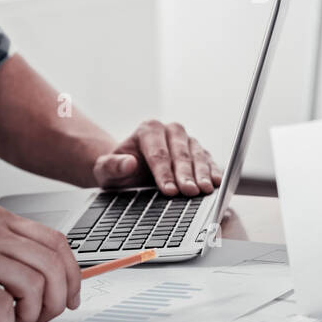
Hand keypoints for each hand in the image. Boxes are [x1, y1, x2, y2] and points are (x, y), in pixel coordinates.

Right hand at [0, 205, 80, 321]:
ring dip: (29, 315)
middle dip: (56, 301)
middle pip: (53, 265)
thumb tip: (48, 282)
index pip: (57, 242)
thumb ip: (7, 253)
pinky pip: (3, 306)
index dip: (72, 274)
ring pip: (34, 286)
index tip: (70, 298)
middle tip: (40, 319)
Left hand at [92, 119, 222, 196]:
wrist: (129, 173)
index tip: (169, 190)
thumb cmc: (118, 171)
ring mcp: (186, 140)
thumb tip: (128, 163)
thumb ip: (111, 166)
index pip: (158, 153)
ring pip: (197, 155)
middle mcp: (170, 130)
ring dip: (202, 173)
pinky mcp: (199, 152)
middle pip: (180, 153)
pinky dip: (213, 171)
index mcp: (148, 130)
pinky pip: (208, 160)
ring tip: (204, 190)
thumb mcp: (105, 171)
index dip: (164, 173)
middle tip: (189, 192)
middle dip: (185, 174)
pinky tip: (216, 184)